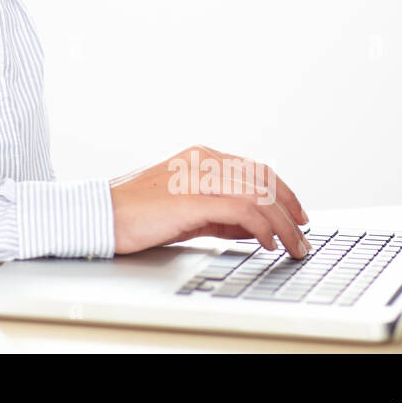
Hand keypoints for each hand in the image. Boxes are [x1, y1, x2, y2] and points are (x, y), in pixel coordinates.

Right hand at [109, 144, 311, 257]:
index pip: (256, 169)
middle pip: (263, 179)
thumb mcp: (183, 208)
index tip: (298, 215)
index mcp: (199, 156)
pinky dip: (262, 228)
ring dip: (283, 224)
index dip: (283, 192)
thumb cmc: (135, 214)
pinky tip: (266, 244)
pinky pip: (242, 211)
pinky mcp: (191, 199)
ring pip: (258, 195)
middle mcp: (201, 160)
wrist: (98, 215)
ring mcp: (196, 177)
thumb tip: (253, 228)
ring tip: (293, 246)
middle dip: (290, 209)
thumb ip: (218, 213)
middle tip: (303, 235)